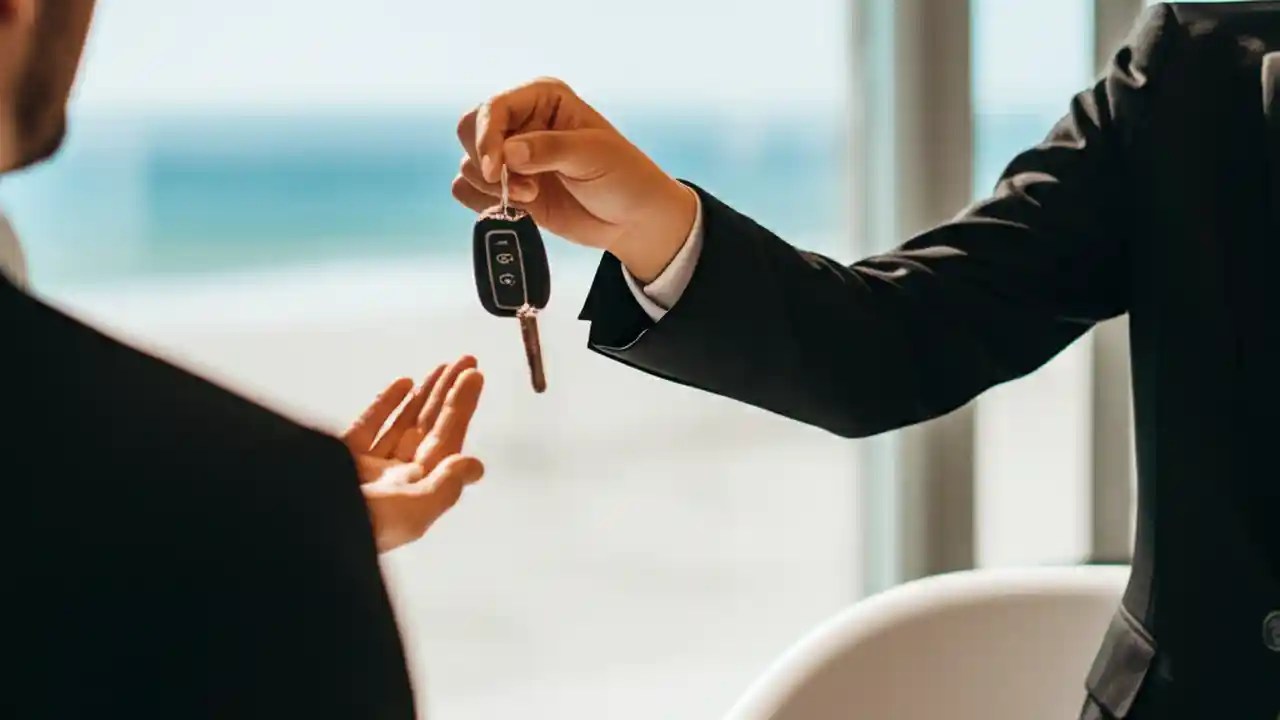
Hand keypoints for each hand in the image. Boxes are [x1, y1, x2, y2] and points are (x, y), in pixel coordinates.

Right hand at [341, 356, 485, 552]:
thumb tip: (475, 466)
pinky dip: (386, 405)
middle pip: (430, 428)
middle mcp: (397, 479)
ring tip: (443, 367)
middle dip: (448, 394)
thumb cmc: (357, 529)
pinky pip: (369, 427)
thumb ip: (444, 487)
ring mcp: (369, 469)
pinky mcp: (340, 459)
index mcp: (416, 491)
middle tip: (467, 359)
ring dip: (424, 395)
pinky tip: (404, 383)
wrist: (297, 528)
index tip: (474, 375)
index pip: (445, 440)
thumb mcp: (410, 514)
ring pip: (403, 424)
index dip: (462, 407)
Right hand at [453, 77, 698, 282]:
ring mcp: (513, 157)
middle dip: (486, 162)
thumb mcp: (593, 155)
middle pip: (470, 130)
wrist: (634, 221)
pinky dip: (484, 202)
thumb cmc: (624, 177)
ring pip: (469, 164)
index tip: (494, 168)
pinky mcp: (508, 188)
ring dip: (491, 187)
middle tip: (521, 187)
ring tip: (531, 197)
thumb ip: (549, 149)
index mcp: (543, 98)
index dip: (488, 136)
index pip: (494, 108)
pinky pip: (470, 191)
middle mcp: (522, 122)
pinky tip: (518, 208)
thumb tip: (508, 152)